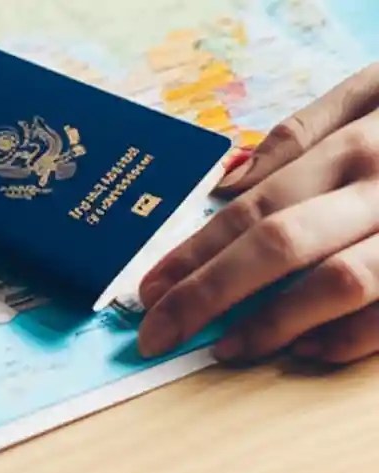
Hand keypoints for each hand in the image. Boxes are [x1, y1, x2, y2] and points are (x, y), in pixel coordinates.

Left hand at [138, 63, 378, 364]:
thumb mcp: (378, 90)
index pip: (253, 207)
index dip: (192, 253)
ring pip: (338, 281)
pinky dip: (349, 339)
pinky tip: (304, 353)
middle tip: (155, 333)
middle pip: (278, 243)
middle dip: (205, 294)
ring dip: (271, 324)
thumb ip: (303, 133)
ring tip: (223, 349)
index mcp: (361, 144)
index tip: (144, 292)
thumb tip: (225, 183)